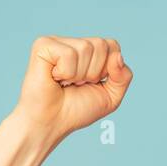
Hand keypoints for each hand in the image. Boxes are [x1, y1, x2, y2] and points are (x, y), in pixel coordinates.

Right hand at [14, 34, 132, 139]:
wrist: (51, 123)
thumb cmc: (76, 110)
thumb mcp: (111, 96)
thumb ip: (123, 76)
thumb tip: (118, 55)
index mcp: (88, 51)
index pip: (112, 46)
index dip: (108, 70)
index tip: (91, 83)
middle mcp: (73, 42)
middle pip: (101, 44)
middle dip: (94, 72)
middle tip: (76, 84)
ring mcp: (57, 42)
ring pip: (86, 48)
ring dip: (78, 75)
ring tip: (64, 82)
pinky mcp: (43, 45)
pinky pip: (69, 54)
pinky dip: (66, 73)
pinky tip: (54, 78)